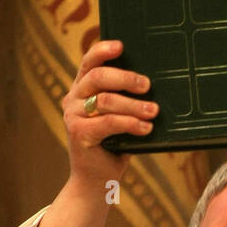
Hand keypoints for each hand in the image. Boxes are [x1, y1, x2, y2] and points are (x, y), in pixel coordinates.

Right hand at [61, 38, 156, 189]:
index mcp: (82, 89)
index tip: (122, 46)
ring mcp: (73, 116)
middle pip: (98, 77)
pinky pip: (108, 122)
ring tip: (154, 110)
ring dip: (134, 104)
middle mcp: (73, 98)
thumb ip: (125, 98)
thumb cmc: (114, 145)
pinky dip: (130, 123)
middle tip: (147, 85)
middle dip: (125, 78)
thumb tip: (153, 84)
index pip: (89, 61)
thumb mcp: (120, 116)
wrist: (96, 180)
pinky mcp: (78, 133)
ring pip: (106, 100)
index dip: (103, 50)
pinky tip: (146, 128)